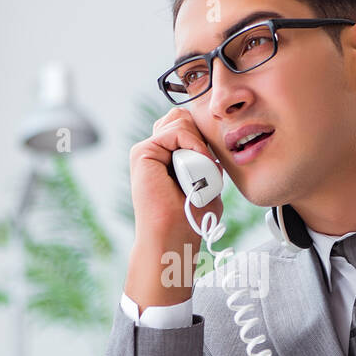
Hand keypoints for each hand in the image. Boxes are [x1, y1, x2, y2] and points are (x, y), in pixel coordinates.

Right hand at [124, 107, 224, 309]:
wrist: (173, 236)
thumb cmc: (191, 218)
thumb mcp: (207, 183)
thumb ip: (207, 162)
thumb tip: (213, 148)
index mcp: (168, 158)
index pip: (189, 127)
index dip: (205, 138)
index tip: (213, 163)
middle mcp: (155, 152)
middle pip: (184, 118)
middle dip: (201, 136)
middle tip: (207, 165)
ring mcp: (147, 151)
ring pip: (180, 121)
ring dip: (198, 143)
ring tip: (200, 170)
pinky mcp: (142, 153)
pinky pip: (175, 131)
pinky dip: (193, 143)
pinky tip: (196, 163)